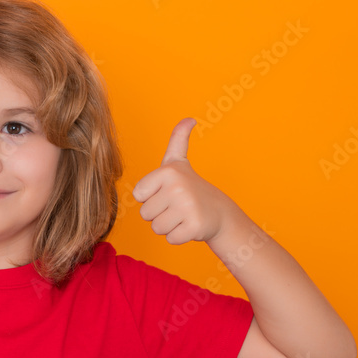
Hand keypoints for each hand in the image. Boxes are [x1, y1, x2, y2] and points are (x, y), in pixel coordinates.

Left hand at [132, 117, 238, 244]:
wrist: (219, 212)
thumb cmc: (191, 187)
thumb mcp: (179, 161)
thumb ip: (178, 139)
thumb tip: (190, 118)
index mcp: (168, 171)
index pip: (138, 196)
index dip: (151, 197)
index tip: (167, 192)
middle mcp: (177, 188)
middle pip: (145, 214)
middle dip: (159, 214)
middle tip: (177, 206)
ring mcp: (187, 207)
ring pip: (156, 228)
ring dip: (169, 225)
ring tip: (183, 215)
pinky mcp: (194, 226)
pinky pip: (170, 239)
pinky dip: (179, 236)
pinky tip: (190, 225)